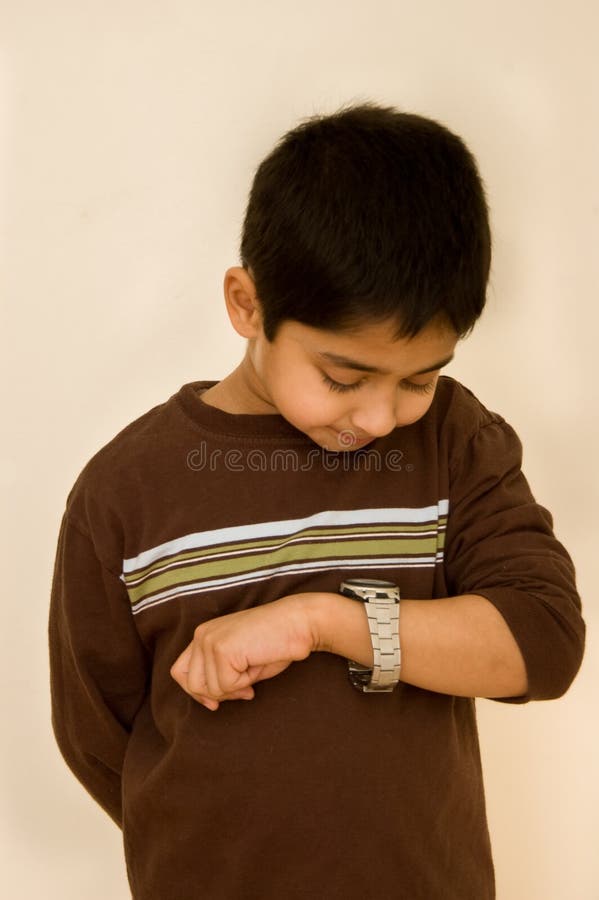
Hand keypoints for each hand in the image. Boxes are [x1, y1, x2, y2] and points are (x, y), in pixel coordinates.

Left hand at [170, 593, 318, 709]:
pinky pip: (226, 685)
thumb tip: (210, 701)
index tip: (216, 702)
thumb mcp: (240, 662)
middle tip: (245, 688)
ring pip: (210, 689)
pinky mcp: (222, 649)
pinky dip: (244, 683)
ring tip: (253, 670)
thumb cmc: (276, 643)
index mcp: (204, 635)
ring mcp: (210, 641)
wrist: (299, 623)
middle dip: (219, 694)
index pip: (180, 672)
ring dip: (234, 688)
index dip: (197, 692)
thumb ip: (219, 676)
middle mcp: (202, 635)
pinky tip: (256, 665)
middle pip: (192, 684)